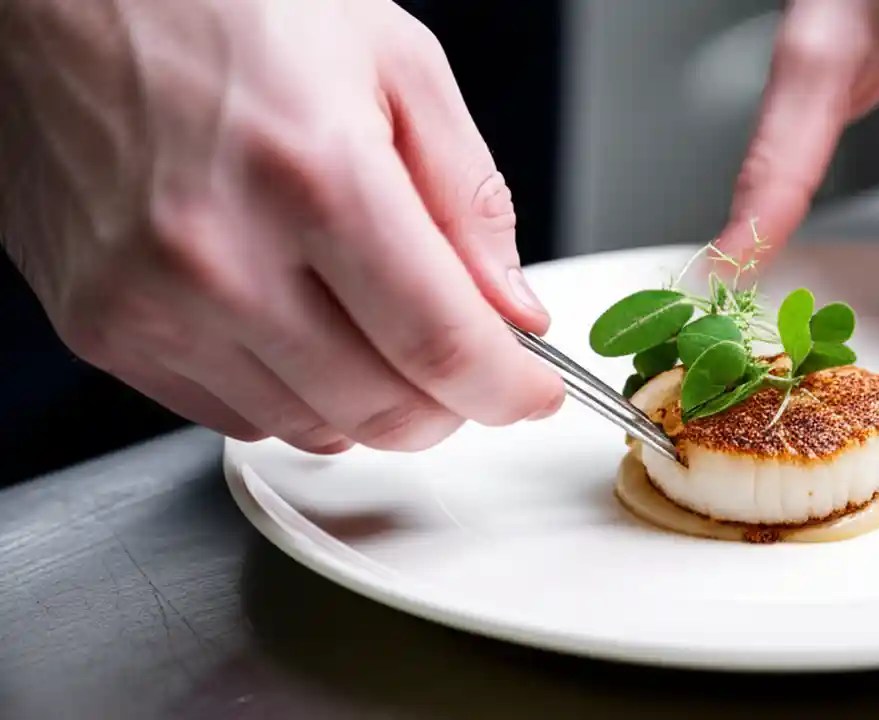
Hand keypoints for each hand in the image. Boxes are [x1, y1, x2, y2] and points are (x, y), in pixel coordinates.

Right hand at [0, 0, 562, 452]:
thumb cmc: (223, 0)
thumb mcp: (394, 62)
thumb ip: (469, 199)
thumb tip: (512, 311)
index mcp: (314, 173)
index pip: (442, 343)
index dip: (508, 388)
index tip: (531, 394)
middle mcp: (221, 254)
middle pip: (382, 407)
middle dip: (452, 404)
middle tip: (468, 366)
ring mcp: (151, 303)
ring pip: (314, 428)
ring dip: (374, 402)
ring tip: (378, 328)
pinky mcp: (104, 329)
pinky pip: (236, 416)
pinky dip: (295, 395)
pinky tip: (301, 329)